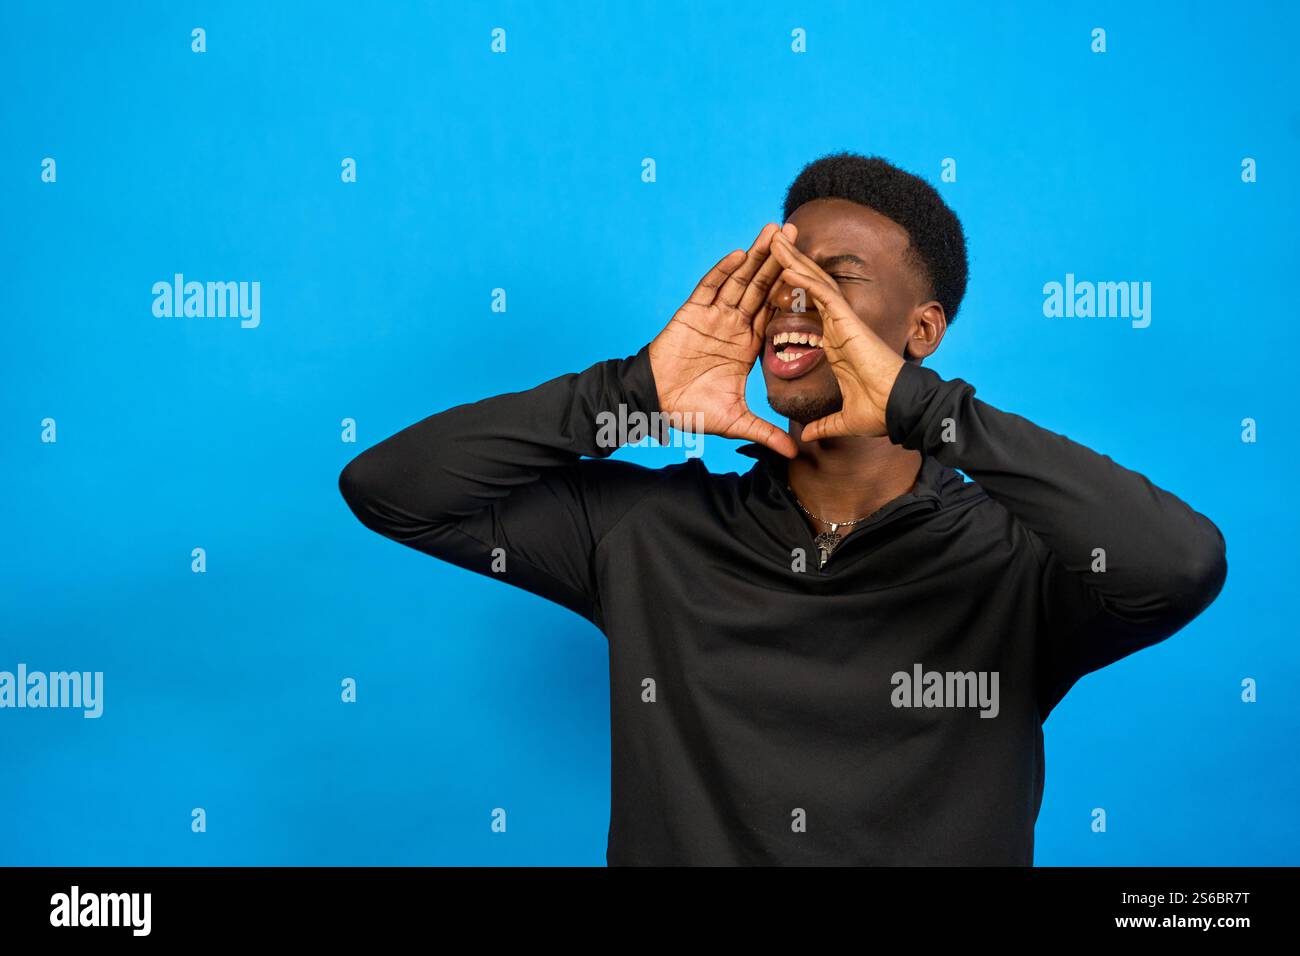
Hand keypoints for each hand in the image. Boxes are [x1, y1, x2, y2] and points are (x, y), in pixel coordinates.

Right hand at [648, 223, 797, 458]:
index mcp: (746, 345)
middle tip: (797, 231)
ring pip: (738, 280)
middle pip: (760, 286)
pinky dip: (722, 271)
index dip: (791, 291)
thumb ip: (766, 433)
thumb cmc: (691, 410)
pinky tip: (739, 254)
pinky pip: (708, 288)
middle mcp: (732, 325)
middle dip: (778, 259)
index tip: (813, 271)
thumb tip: (794, 456)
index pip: (774, 312)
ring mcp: (712, 317)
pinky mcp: (690, 314)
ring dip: (755, 256)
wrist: (655, 405)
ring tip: (773, 231)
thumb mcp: (736, 422)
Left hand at [768, 231, 905, 441]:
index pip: (810, 312)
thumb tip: (808, 437)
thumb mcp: (843, 421)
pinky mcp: (849, 323)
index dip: (793, 295)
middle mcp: (839, 328)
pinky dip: (805, 279)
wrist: (899, 412)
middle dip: (791, 264)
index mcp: (837, 345)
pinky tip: (786, 265)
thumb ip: (824, 426)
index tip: (774, 282)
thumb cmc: (880, 413)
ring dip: (794, 260)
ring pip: (816, 283)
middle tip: (770, 244)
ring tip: (773, 241)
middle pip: (811, 288)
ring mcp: (845, 322)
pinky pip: (824, 295)